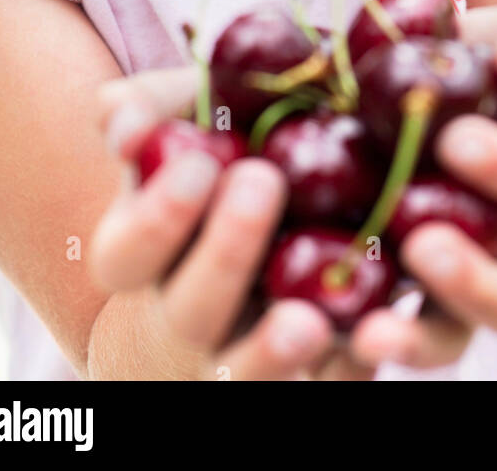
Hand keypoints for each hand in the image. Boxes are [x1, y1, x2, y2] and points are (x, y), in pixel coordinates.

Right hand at [88, 65, 472, 378]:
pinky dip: (347, 369)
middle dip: (222, 254)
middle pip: (189, 312)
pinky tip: (375, 336)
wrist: (267, 227)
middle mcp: (185, 320)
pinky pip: (326, 386)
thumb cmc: (215, 161)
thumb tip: (122, 124)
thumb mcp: (182, 124)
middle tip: (262, 180)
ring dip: (270, 352)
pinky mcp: (311, 376)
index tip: (201, 163)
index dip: (156, 218)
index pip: (126, 255)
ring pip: (246, 375)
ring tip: (306, 318)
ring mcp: (244, 357)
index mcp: (143, 260)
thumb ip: (150, 110)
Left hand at [348, 0, 496, 363]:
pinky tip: (319, 329)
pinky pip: (396, 344)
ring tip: (371, 330)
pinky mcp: (413, 310)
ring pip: (461, 340)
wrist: (481, 120)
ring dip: (419, 342)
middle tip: (421, 243)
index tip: (454, 141)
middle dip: (475, 278)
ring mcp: (469, 293)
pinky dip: (364, 344)